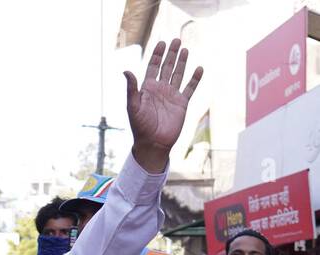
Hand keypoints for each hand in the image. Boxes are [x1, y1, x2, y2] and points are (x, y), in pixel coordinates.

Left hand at [125, 38, 203, 172]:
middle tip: (176, 40)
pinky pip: (190, 88)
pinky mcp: (182, 104)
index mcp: (147, 89)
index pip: (153, 67)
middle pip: (166, 67)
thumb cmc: (140, 127)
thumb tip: (125, 71)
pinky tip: (199, 69)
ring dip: (181, 62)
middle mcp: (160, 90)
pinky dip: (195, 79)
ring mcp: (171, 96)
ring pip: (178, 75)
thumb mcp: (133, 106)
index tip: (162, 43)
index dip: (157, 55)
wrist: (153, 143)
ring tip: (185, 49)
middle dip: (171, 54)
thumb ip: (131, 89)